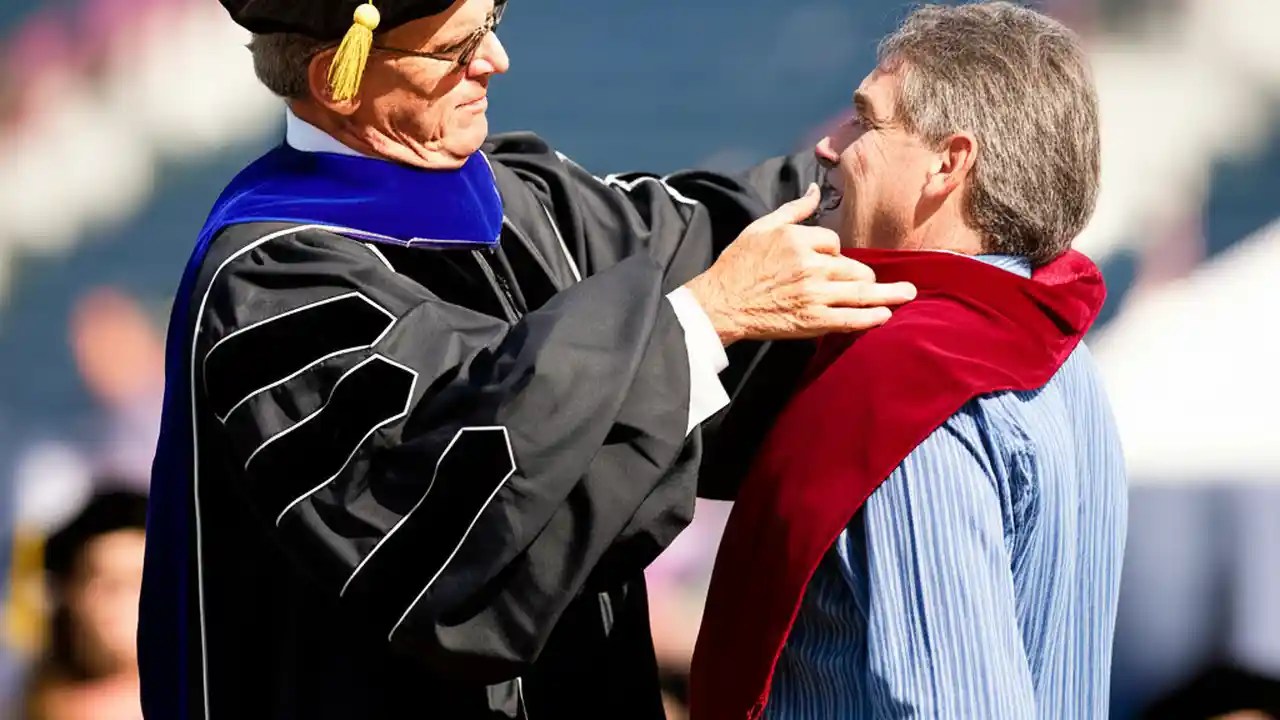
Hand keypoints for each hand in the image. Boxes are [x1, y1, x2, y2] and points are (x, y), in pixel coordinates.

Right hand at [684, 184, 915, 345]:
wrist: (721, 304)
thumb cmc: (738, 265)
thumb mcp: (762, 227)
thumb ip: (794, 210)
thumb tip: (815, 191)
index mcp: (799, 239)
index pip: (835, 242)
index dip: (833, 252)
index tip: (826, 262)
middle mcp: (810, 265)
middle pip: (853, 266)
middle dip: (860, 274)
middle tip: (866, 282)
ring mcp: (814, 294)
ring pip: (860, 290)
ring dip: (888, 294)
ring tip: (907, 293)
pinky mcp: (812, 320)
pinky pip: (850, 318)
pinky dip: (871, 317)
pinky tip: (886, 314)